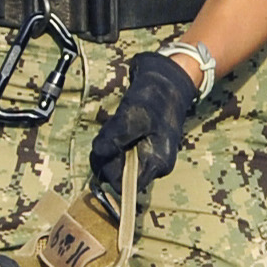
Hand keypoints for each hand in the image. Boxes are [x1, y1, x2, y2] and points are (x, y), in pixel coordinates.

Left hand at [89, 52, 198, 204]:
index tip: (104, 150)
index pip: (124, 184)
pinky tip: (119, 128)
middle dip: (108, 158)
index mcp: (157, 163)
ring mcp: (150, 157)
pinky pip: (122, 153)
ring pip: (119, 163)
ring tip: (116, 128)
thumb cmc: (154, 98)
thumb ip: (115, 136)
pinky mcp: (144, 148)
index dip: (109, 171)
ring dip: (110, 149)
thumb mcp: (133, 115)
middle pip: (120, 175)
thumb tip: (98, 153)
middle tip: (108, 135)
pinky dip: (115, 143)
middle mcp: (155, 166)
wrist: (168, 82)